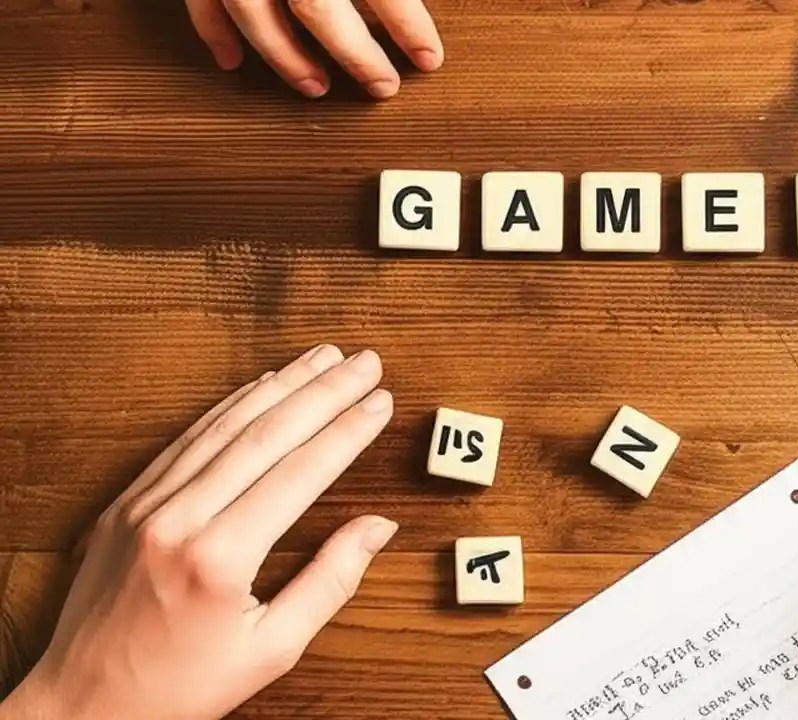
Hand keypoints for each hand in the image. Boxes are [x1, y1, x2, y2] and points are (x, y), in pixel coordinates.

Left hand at [0, 345, 396, 719]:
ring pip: (225, 425)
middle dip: (323, 393)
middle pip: (267, 435)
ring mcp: (146, 504)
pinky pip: (187, 438)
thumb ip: (330, 582)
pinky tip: (263, 385)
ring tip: (324, 358)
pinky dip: (230, 406)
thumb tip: (378, 528)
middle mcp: (179, 519)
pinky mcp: (126, 502)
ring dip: (281, 385)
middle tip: (366, 362)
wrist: (85, 704)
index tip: (380, 402)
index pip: (300, 473)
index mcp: (220, 558)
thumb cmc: (180, 687)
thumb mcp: (272, 650)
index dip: (346, 432)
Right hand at [184, 0, 443, 98]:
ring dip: (284, 56)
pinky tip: (232, 63)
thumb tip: (424, 5)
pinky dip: (213, 32)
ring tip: (316, 87)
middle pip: (316, 4)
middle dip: (353, 53)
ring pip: (250, 9)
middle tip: (383, 87)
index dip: (407, 24)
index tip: (429, 58)